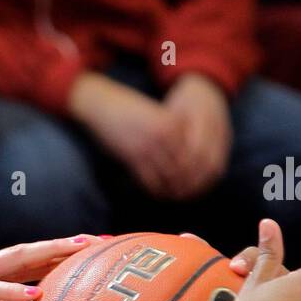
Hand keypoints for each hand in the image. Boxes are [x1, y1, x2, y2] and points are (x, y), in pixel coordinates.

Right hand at [0, 236, 100, 300]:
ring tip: (77, 252)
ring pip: (13, 260)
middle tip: (100, 241)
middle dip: (66, 246)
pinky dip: (11, 289)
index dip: (63, 255)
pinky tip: (34, 293)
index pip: (31, 260)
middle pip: (30, 252)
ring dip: (46, 255)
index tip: (96, 252)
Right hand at [68, 71, 223, 199]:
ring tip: (173, 195)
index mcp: (173, 122)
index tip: (199, 181)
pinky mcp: (132, 155)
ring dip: (172, 189)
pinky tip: (156, 191)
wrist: (101, 105)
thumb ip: (172, 133)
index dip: (198, 170)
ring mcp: (147, 145)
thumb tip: (185, 158)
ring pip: (168, 175)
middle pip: (184, 167)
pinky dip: (154, 189)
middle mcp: (163, 135)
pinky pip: (149, 179)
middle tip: (187, 193)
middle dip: (187, 183)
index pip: (194, 153)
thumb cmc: (129, 110)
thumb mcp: (155, 116)